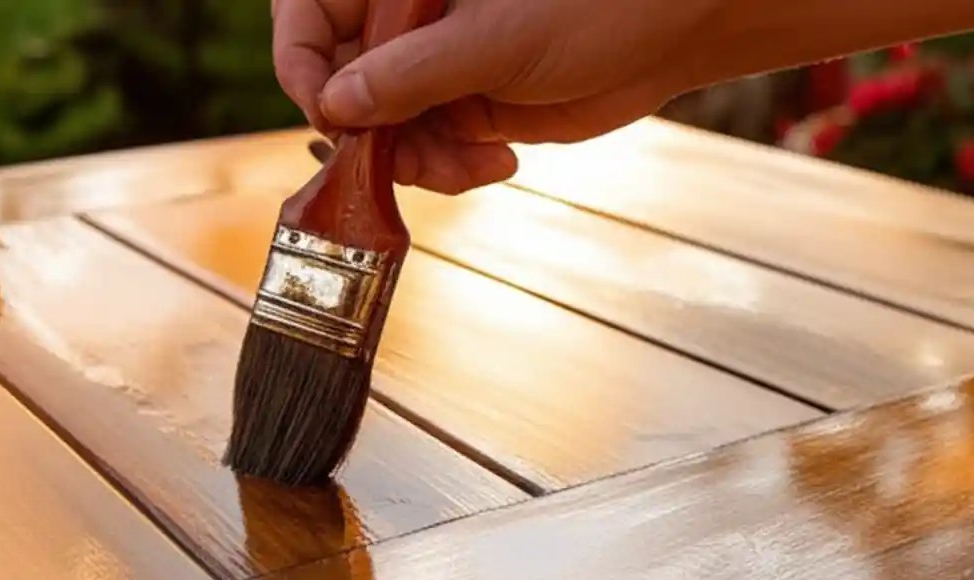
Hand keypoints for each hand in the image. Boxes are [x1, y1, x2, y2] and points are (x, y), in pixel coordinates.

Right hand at [272, 0, 728, 193]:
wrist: (672, 31)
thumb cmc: (594, 4)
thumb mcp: (495, 39)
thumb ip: (409, 74)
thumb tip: (334, 106)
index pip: (308, 10)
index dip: (301, 62)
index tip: (327, 112)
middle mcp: (409, 16)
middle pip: (339, 78)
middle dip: (366, 128)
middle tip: (396, 160)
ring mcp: (436, 62)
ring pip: (382, 126)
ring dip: (412, 161)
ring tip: (466, 165)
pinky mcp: (466, 102)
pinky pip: (427, 149)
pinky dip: (448, 169)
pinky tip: (496, 163)